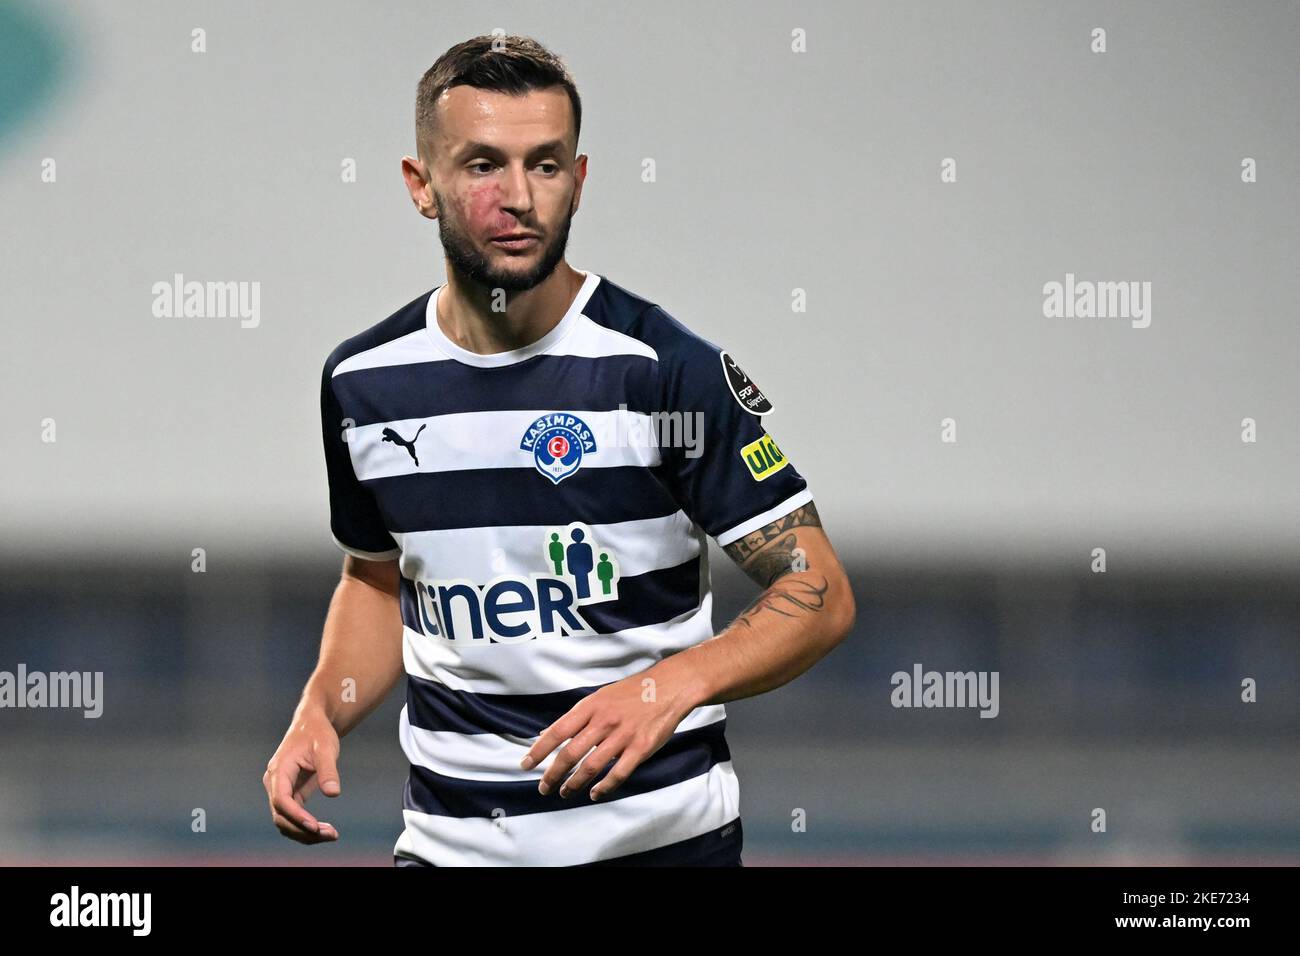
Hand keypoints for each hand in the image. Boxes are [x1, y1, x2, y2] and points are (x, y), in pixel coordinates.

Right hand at [263, 706, 341, 843]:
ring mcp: (280, 790)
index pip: (281, 799)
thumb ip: (328, 770)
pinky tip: (324, 831)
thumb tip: (333, 793)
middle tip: (331, 834)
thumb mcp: (326, 748)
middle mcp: (275, 783)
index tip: (315, 826)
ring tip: (331, 835)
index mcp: (279, 769)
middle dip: (302, 830)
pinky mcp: (290, 795)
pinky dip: (306, 827)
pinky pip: (293, 817)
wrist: (312, 725)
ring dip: (304, 833)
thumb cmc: (317, 733)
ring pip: (285, 821)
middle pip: (281, 816)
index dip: (296, 815)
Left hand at [520, 663, 701, 801]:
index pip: (557, 731)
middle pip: (571, 753)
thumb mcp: (599, 697)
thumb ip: (574, 718)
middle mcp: (604, 721)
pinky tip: (594, 793)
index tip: (525, 765)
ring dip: (574, 783)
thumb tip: (545, 733)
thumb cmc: (631, 692)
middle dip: (553, 774)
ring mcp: (623, 735)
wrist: (669, 686)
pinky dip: (604, 787)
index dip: (539, 750)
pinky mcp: (641, 748)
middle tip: (544, 788)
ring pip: (591, 766)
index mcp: (591, 706)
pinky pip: (618, 773)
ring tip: (564, 792)